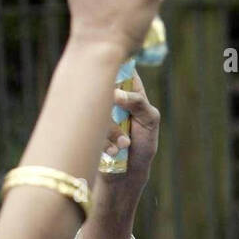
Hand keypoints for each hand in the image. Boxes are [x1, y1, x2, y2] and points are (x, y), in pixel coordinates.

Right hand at [101, 72, 160, 195]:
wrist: (127, 174)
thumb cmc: (143, 144)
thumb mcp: (150, 121)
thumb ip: (139, 103)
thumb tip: (116, 93)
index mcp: (130, 88)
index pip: (122, 66)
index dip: (116, 65)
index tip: (117, 77)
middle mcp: (111, 94)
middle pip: (104, 84)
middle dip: (112, 102)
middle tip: (117, 111)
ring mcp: (98, 110)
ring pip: (98, 108)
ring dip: (113, 130)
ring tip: (126, 143)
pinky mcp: (87, 126)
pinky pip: (92, 127)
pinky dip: (106, 141)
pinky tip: (115, 151)